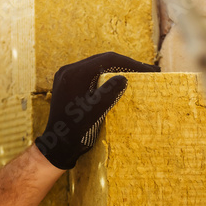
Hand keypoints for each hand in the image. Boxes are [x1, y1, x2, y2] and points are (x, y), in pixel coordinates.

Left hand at [34, 52, 159, 169]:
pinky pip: (90, 76)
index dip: (129, 63)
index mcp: (75, 73)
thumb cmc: (75, 130)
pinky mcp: (68, 86)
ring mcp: (67, 77)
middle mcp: (68, 71)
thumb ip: (109, 92)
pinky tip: (117, 82)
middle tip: (146, 70)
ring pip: (96, 67)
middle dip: (124, 64)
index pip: (107, 60)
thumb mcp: (95, 111)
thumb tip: (123, 77)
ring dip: (116, 70)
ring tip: (135, 74)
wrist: (57, 146)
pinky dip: (105, 77)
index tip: (147, 69)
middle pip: (101, 61)